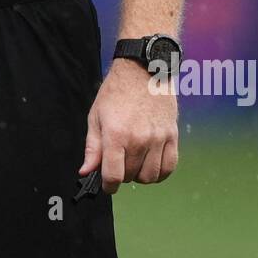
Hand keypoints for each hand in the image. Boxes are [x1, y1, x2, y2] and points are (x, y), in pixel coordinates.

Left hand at [79, 59, 178, 194]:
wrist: (142, 71)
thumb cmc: (116, 93)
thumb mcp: (96, 117)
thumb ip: (92, 147)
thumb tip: (86, 171)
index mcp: (116, 135)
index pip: (113, 176)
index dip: (108, 186)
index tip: (107, 185)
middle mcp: (139, 139)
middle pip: (131, 176)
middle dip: (122, 175)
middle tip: (118, 163)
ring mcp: (158, 138)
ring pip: (150, 176)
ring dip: (140, 175)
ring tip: (134, 163)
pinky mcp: (172, 135)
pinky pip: (169, 166)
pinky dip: (160, 172)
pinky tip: (151, 165)